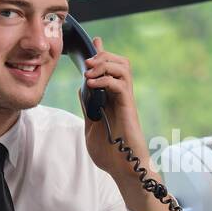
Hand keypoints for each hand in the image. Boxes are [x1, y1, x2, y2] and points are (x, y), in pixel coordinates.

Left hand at [80, 37, 169, 210]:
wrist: (122, 170)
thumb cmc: (110, 153)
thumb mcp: (91, 125)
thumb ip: (88, 106)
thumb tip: (82, 88)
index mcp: (113, 98)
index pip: (110, 68)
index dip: (102, 53)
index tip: (92, 41)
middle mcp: (122, 96)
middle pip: (120, 62)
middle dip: (103, 55)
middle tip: (87, 62)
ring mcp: (126, 101)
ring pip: (123, 68)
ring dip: (104, 64)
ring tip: (89, 71)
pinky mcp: (129, 108)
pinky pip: (120, 85)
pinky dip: (105, 80)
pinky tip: (93, 85)